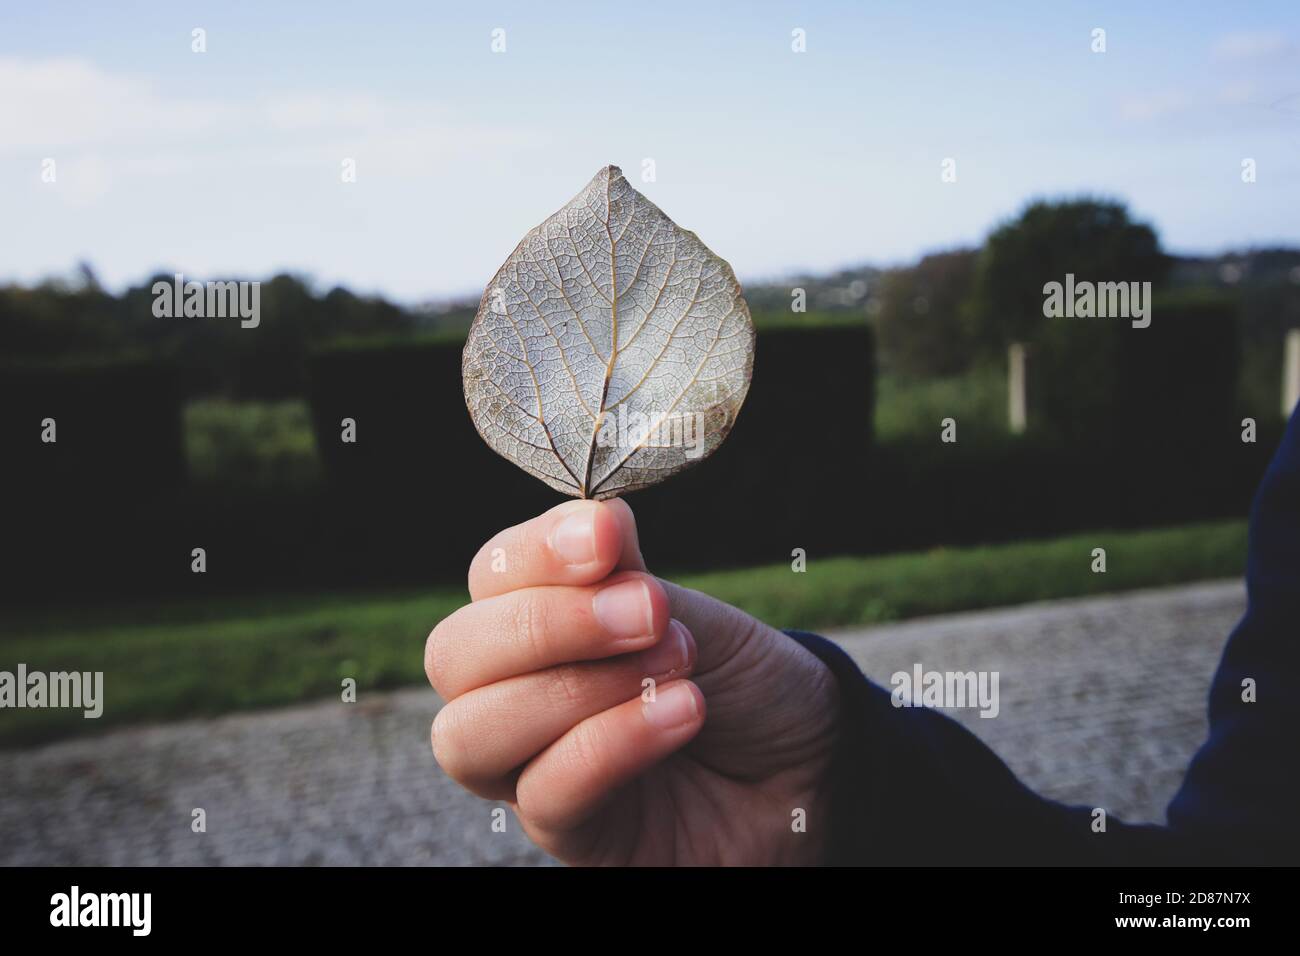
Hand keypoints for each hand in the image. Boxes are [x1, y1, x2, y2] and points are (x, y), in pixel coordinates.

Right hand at [425, 498, 840, 864]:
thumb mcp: (694, 613)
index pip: (490, 577)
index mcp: (539, 623)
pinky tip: (682, 712)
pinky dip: (612, 742)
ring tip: (677, 661)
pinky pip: (547, 794)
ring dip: (575, 687)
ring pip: (469, 733)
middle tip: (649, 611)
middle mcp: (515, 694)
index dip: (536, 552)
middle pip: (453, 655)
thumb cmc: (741, 684)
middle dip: (548, 623)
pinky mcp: (570, 835)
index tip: (607, 536)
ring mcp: (532, 769)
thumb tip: (596, 516)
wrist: (810, 766)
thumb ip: (629, 577)